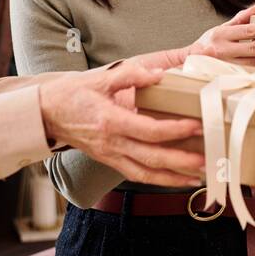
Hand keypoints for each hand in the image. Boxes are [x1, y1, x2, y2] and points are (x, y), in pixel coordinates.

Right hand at [39, 60, 204, 186]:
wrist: (46, 114)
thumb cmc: (72, 93)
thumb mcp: (100, 78)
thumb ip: (131, 75)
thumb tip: (159, 75)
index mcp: (110, 121)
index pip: (149, 131)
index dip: (176, 130)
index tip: (197, 125)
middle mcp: (112, 144)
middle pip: (152, 158)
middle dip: (182, 161)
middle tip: (207, 159)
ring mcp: (110, 156)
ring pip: (146, 173)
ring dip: (174, 177)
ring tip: (199, 176)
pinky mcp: (109, 161)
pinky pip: (137, 175)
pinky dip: (158, 180)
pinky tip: (176, 179)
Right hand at [190, 2, 254, 68]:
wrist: (190, 62)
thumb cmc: (210, 42)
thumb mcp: (222, 27)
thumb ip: (241, 18)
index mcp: (222, 35)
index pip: (248, 31)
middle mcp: (223, 50)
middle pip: (253, 49)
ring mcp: (226, 65)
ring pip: (254, 64)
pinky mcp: (229, 75)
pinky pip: (251, 72)